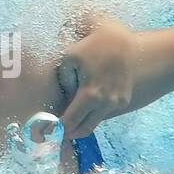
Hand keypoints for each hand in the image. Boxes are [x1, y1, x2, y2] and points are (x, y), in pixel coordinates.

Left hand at [57, 20, 136, 138]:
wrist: (124, 40)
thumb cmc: (93, 45)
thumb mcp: (69, 57)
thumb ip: (63, 80)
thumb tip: (66, 96)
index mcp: (91, 95)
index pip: (71, 122)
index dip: (58, 128)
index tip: (48, 130)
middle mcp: (106, 104)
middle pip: (84, 129)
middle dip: (69, 132)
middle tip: (56, 133)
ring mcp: (117, 102)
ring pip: (95, 122)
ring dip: (82, 124)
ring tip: (69, 123)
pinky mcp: (124, 99)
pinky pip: (105, 114)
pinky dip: (93, 115)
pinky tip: (85, 109)